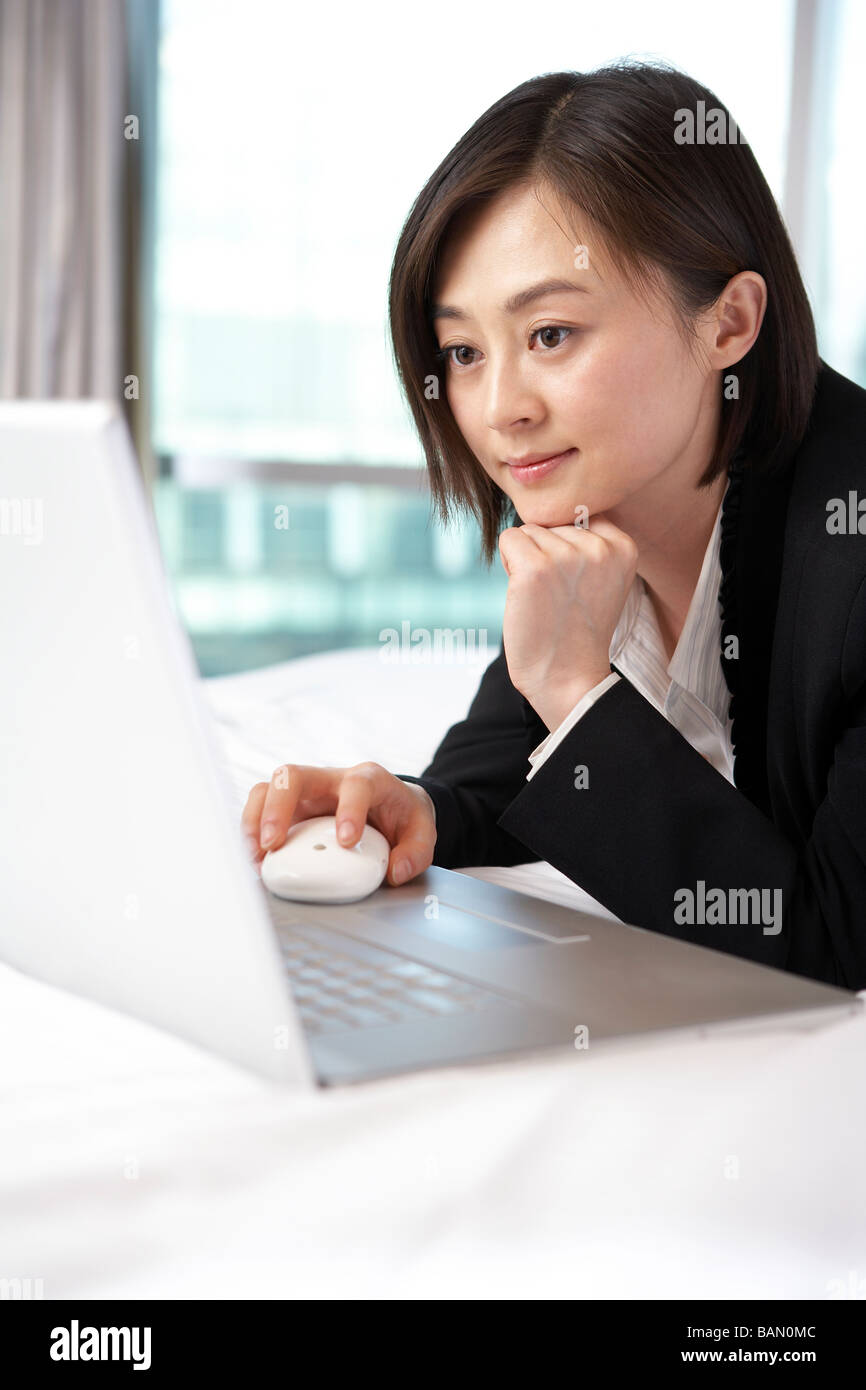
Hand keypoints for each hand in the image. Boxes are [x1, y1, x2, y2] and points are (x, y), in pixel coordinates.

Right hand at [240, 762, 436, 886]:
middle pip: (293, 775)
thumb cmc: (402, 817)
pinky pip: (260, 811)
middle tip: (274, 843)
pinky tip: (257, 861)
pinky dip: (252, 834)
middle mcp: (329, 780)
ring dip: (255, 819)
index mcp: (369, 780)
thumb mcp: (422, 832)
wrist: (390, 807)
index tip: (346, 841)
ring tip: (257, 854)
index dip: (349, 810)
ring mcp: (305, 794)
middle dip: (278, 807)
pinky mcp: (289, 812)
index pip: (356, 785)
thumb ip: (416, 853)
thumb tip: (394, 872)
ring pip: (267, 788)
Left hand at [497, 515, 637, 729]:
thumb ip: (589, 544)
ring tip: (544, 598)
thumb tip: (551, 513)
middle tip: (557, 596)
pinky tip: (525, 593)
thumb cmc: (578, 632)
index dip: (565, 546)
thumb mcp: (602, 580)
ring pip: (528, 531)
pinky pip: (508, 540)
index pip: (578, 516)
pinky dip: (508, 563)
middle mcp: (599, 547)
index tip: (574, 583)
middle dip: (545, 553)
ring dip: (526, 561)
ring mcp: (566, 556)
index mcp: (623, 546)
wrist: (569, 678)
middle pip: (551, 523)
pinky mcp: (534, 568)